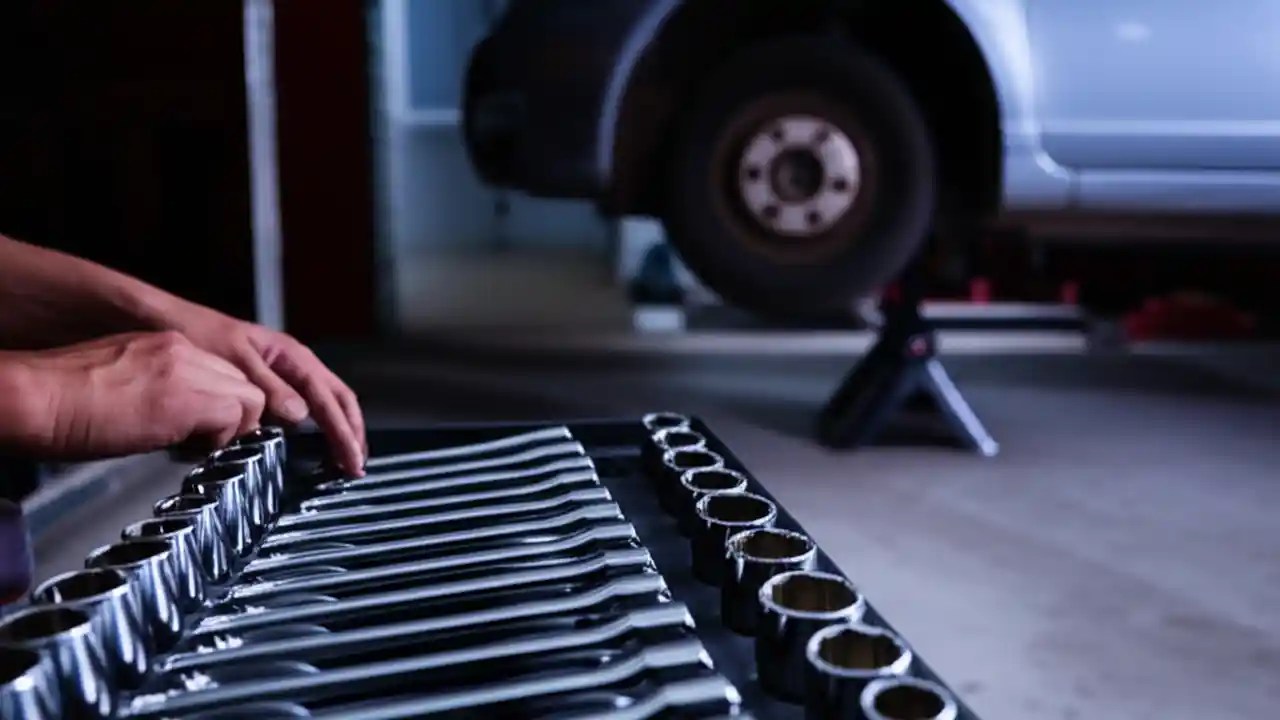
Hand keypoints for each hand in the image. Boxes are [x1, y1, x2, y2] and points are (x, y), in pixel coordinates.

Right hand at [0, 332, 264, 458]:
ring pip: (250, 399)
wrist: (36, 397)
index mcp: (163, 345)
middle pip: (242, 382)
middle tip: (202, 441)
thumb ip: (156, 390)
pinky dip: (221, 440)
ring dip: (230, 429)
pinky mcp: (188, 400)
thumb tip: (170, 419)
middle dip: (232, 415)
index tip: (201, 427)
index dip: (218, 403)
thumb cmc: (59, 400)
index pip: (219, 371)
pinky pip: (236, 419)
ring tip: (195, 447)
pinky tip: (186, 450)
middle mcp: (182, 351)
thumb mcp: (119, 383)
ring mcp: (188, 373)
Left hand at [167, 308, 366, 475]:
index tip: (351, 460)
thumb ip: (267, 387)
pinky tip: (311, 444)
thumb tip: (301, 415)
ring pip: (323, 404)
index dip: (343, 431)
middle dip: (351, 432)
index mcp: (291, 356)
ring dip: (336, 430)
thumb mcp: (233, 359)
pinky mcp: (265, 385)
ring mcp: (282, 374)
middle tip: (356, 466)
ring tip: (341, 459)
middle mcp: (293, 365)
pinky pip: (299, 407)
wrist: (163, 321)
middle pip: (337, 400)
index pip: (330, 398)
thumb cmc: (197, 333)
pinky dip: (314, 427)